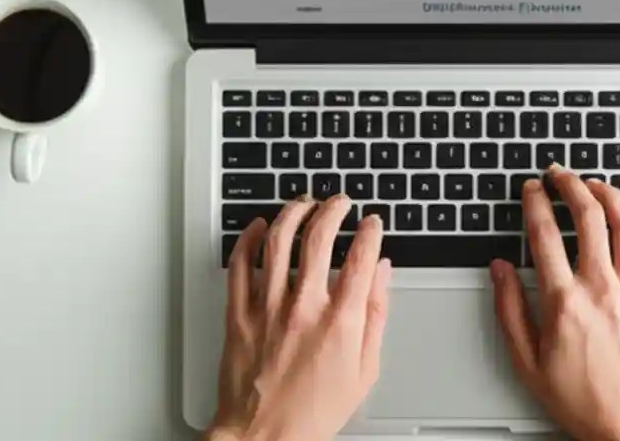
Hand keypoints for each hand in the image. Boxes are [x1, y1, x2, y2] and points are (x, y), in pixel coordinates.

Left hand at [205, 195, 392, 440]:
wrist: (263, 437)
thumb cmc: (312, 412)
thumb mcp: (364, 370)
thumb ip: (375, 315)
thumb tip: (381, 275)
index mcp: (339, 322)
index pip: (359, 257)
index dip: (369, 231)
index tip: (371, 222)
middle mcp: (303, 308)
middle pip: (318, 237)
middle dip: (333, 210)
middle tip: (339, 202)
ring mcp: (267, 308)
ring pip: (278, 241)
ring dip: (294, 213)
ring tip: (304, 203)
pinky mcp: (238, 314)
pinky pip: (240, 265)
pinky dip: (249, 239)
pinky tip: (260, 227)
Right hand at [490, 167, 619, 440]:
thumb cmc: (583, 401)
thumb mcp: (527, 362)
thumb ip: (509, 310)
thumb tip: (499, 270)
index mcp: (564, 302)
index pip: (544, 235)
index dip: (534, 203)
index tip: (531, 190)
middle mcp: (601, 289)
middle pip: (587, 216)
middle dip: (570, 185)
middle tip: (560, 174)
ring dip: (608, 194)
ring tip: (595, 183)